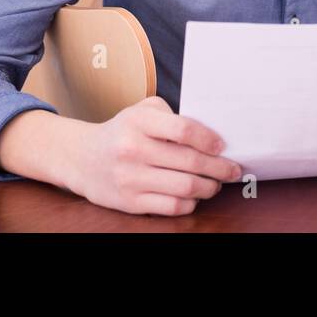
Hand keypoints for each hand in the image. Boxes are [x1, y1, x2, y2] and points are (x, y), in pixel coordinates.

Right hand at [66, 96, 242, 215]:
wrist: (82, 158)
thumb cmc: (123, 131)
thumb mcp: (141, 110)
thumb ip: (172, 115)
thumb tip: (209, 132)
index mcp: (138, 122)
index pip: (184, 130)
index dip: (209, 139)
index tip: (222, 145)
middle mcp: (133, 150)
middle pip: (190, 162)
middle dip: (220, 168)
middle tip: (233, 169)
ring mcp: (131, 178)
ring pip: (185, 187)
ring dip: (209, 187)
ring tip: (216, 183)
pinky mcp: (130, 202)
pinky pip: (171, 207)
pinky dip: (190, 203)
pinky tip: (195, 196)